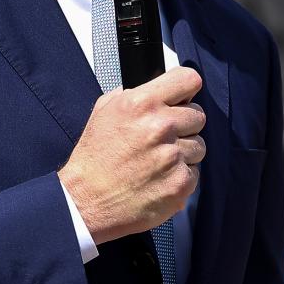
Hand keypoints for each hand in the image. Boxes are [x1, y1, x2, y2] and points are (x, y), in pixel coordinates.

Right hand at [59, 66, 207, 244]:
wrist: (84, 202)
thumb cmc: (93, 159)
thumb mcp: (104, 112)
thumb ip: (134, 94)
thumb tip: (158, 89)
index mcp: (143, 103)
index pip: (189, 80)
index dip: (187, 91)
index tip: (183, 99)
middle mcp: (161, 126)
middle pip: (198, 115)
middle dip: (184, 126)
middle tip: (162, 140)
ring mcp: (173, 156)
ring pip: (199, 146)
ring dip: (183, 154)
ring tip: (157, 163)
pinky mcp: (180, 183)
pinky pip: (194, 173)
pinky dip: (180, 178)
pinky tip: (158, 181)